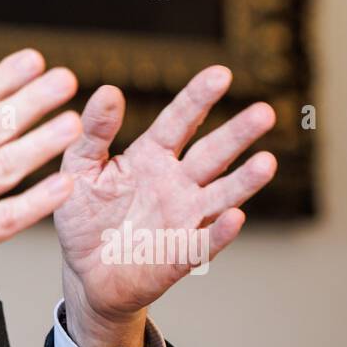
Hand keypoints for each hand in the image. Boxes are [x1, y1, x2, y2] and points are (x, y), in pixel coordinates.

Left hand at [53, 65, 276, 346]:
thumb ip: (94, 132)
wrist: (85, 272)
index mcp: (151, 156)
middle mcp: (176, 183)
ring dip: (244, 180)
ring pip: (221, 195)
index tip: (221, 73)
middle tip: (264, 111)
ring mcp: (183, 218)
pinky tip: (236, 217)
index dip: (198, 98)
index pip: (179, 121)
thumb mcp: (79, 167)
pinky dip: (220, 232)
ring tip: (267, 161)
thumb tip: (107, 91)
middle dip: (237, 133)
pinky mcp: (181, 255)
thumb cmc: (84, 214)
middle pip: (211, 153)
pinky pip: (204, 242)